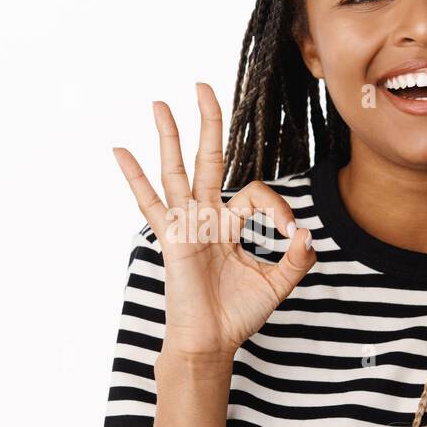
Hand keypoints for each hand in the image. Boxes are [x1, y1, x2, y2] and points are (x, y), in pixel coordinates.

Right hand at [112, 82, 316, 360]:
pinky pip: (150, 203)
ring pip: (177, 171)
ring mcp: (186, 224)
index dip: (277, 205)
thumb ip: (296, 258)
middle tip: (204, 84)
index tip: (290, 233)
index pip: (254, 191)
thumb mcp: (278, 284)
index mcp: (231, 223)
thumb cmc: (238, 315)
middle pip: (208, 158)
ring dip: (169, 136)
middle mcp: (206, 216)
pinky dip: (135, 177)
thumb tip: (306, 233)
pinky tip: (120, 151)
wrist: (211, 341)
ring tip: (159, 102)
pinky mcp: (171, 239)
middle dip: (208, 122)